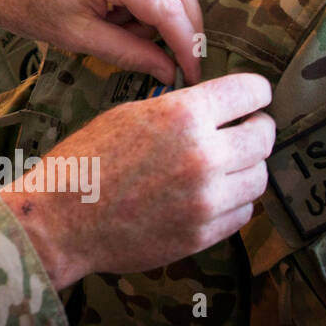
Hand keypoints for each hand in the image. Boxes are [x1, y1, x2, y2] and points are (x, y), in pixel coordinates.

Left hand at [0, 0, 203, 85]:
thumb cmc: (22, 3)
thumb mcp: (75, 36)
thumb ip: (128, 53)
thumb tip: (169, 70)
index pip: (168, 8)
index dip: (186, 44)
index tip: (193, 73)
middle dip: (183, 25)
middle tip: (173, 58)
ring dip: (160, 9)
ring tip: (122, 31)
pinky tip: (116, 11)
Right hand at [0, 73, 275, 289]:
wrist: (60, 219)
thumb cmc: (84, 162)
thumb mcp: (127, 115)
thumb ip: (177, 110)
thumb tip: (215, 109)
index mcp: (181, 115)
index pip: (251, 91)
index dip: (255, 92)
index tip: (253, 97)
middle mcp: (203, 155)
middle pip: (265, 135)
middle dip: (256, 128)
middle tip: (244, 129)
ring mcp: (207, 199)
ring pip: (259, 177)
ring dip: (246, 168)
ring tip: (224, 165)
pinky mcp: (204, 233)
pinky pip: (243, 212)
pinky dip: (233, 202)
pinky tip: (209, 194)